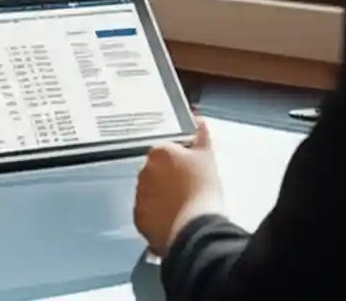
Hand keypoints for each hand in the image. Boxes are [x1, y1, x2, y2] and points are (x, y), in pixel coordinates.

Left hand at [133, 120, 225, 256]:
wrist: (195, 225)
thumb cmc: (203, 189)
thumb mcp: (207, 157)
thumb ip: (202, 136)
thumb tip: (199, 122)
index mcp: (159, 153)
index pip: (166, 152)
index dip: (180, 163)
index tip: (191, 173)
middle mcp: (143, 170)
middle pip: (156, 171)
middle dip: (168, 178)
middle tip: (188, 190)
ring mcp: (138, 193)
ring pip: (149, 192)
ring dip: (161, 196)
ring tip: (182, 207)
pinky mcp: (138, 215)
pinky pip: (146, 212)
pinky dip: (156, 215)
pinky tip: (173, 219)